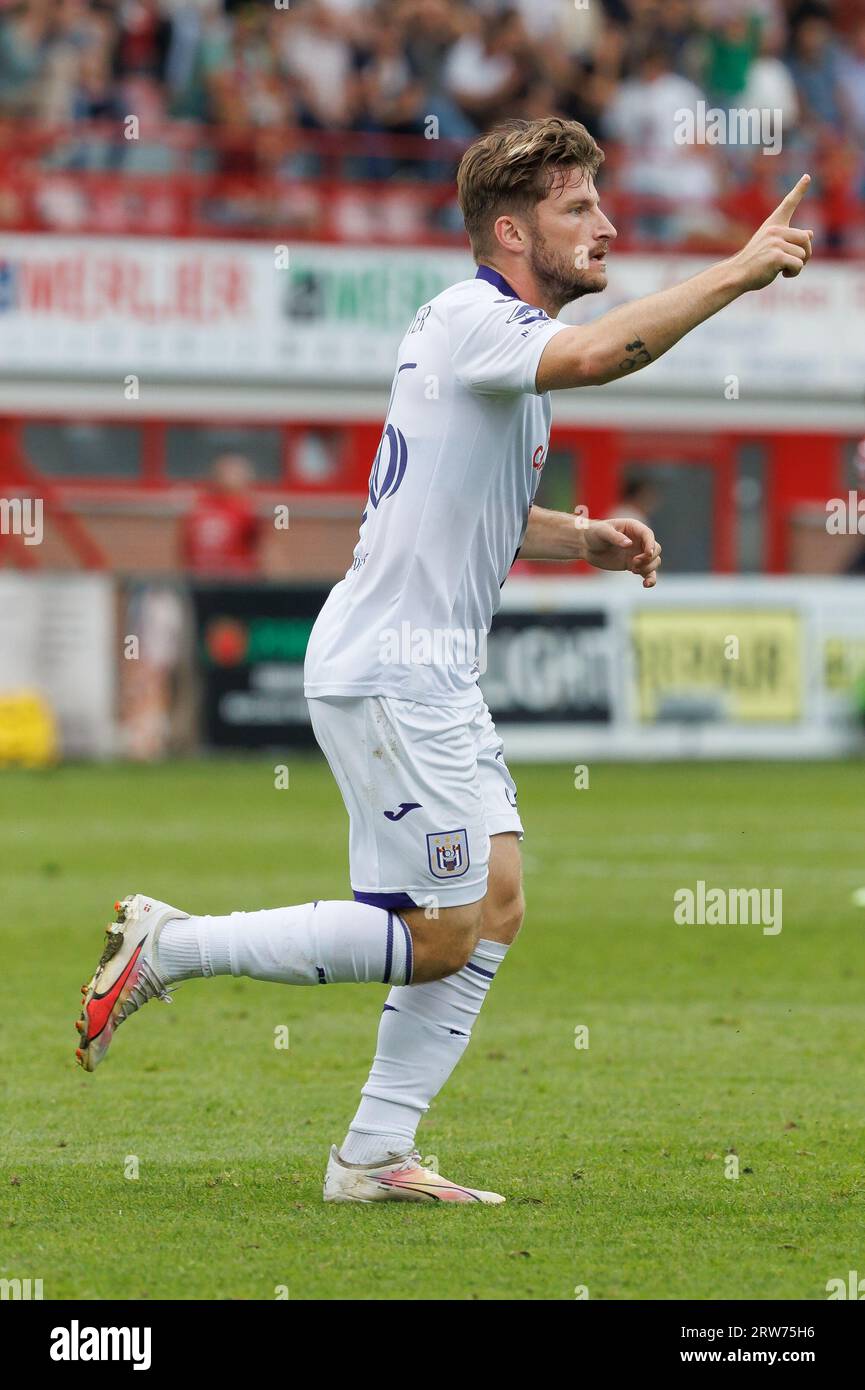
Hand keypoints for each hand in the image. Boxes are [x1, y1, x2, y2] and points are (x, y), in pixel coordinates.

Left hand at [583, 517, 661, 587]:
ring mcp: (638, 553)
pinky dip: (650, 579)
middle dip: (648, 558)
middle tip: (633, 563)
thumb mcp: (602, 532)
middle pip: (656, 549)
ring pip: (654, 561)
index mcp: (634, 528)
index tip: (648, 554)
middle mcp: (639, 540)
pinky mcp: (634, 565)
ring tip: (633, 570)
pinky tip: (646, 585)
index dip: (650, 544)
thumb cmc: (594, 533)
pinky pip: (648, 573)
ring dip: (648, 568)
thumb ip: (615, 537)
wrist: (587, 545)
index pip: (648, 535)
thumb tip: (629, 544)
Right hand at [730, 174, 813, 291]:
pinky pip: (798, 264)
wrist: (736, 275)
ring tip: (782, 269)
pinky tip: (782, 274)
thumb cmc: (754, 263)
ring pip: (803, 254)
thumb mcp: (771, 247)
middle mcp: (774, 230)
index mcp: (773, 225)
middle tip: (795, 263)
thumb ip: (790, 240)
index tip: (807, 176)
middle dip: (805, 253)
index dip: (799, 190)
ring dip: (797, 266)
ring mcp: (775, 243)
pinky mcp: (777, 256)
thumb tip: (810, 234)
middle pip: (805, 238)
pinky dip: (794, 272)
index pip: (788, 204)